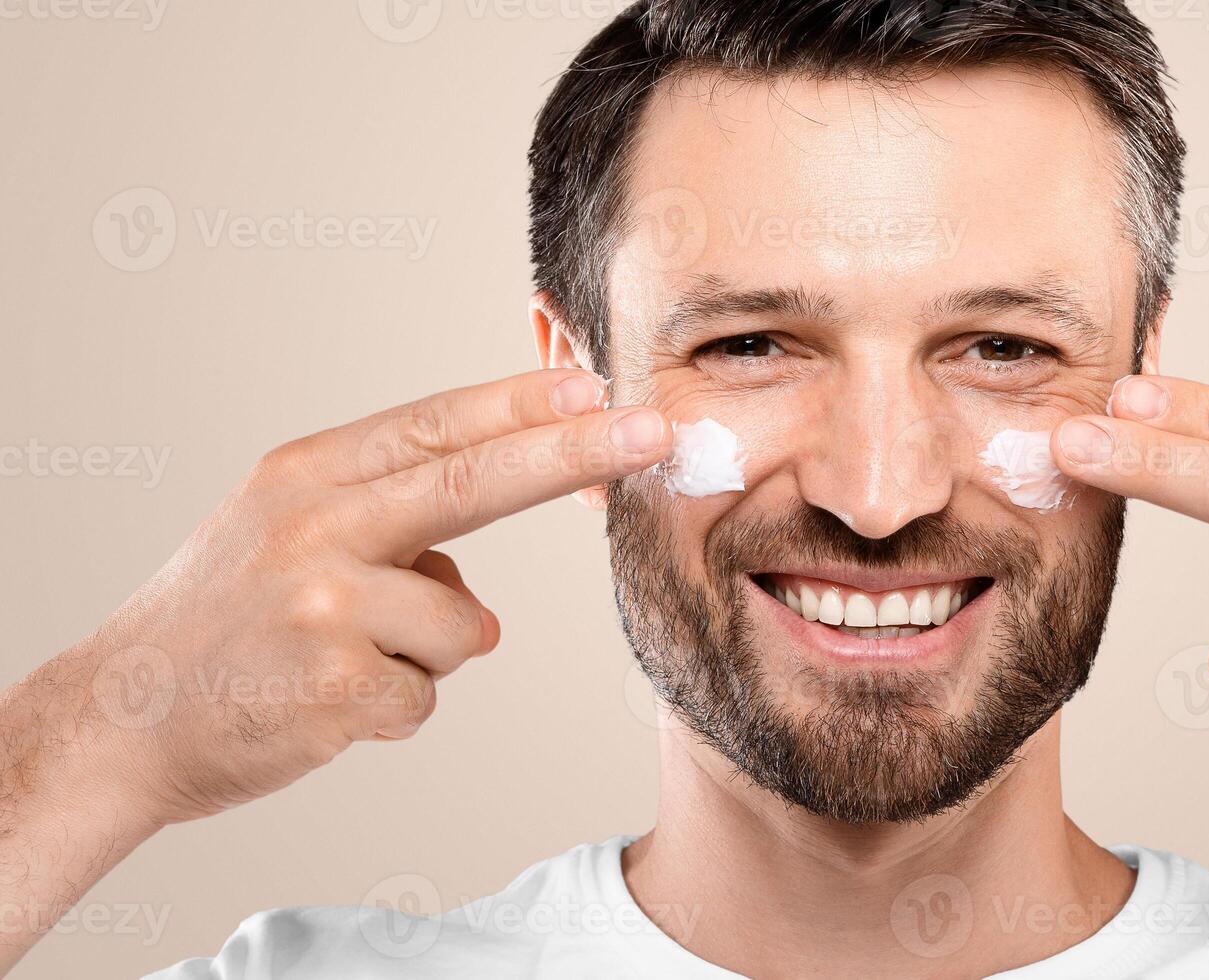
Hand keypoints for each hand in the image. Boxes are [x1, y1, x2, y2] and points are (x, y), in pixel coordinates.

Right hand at [15, 369, 669, 828]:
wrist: (119, 717)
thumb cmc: (221, 623)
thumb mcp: (281, 531)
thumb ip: (385, 523)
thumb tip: (485, 589)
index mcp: (307, 475)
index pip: (437, 427)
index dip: (523, 406)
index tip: (598, 384)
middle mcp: (316, 526)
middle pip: (476, 482)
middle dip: (577, 453)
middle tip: (656, 431)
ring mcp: (324, 606)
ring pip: (465, 625)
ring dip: (427, 656)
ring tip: (340, 661)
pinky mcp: (334, 686)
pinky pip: (427, 696)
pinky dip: (395, 710)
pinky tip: (325, 704)